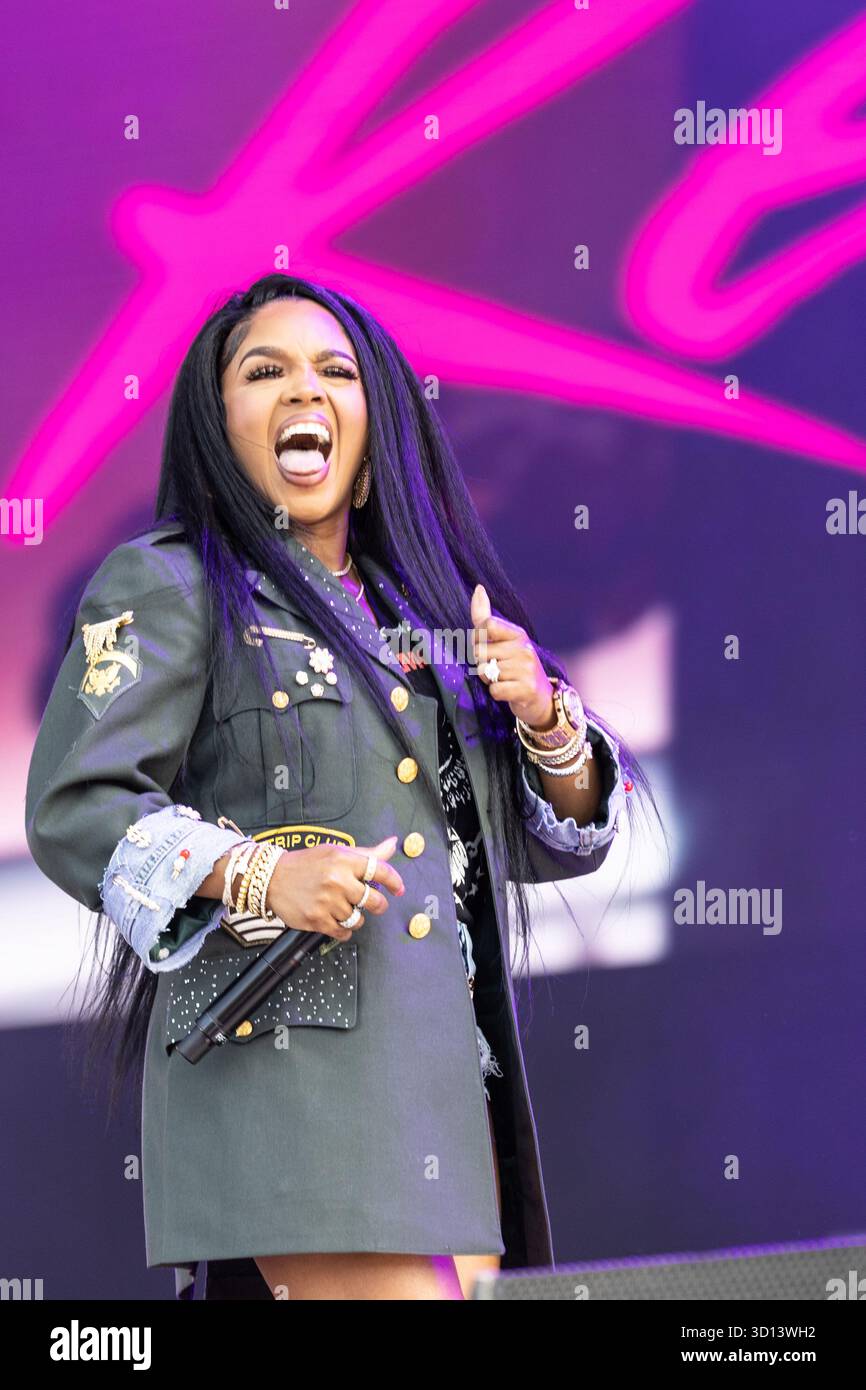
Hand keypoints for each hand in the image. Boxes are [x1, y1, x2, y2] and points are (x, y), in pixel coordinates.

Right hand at [264, 835, 405, 941]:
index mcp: (343, 860)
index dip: (394, 881)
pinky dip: (344, 930)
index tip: (399, 889)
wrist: (272, 878)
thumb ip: (366, 853)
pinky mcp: (317, 920)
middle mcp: (337, 880)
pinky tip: (337, 921)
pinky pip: (343, 932)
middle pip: (374, 900)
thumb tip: (392, 844)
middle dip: (378, 905)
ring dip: (356, 917)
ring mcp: (327, 902)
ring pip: (359, 919)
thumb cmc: (307, 864)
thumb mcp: (335, 852)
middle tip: (373, 903)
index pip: (380, 870)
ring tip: (345, 909)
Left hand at [470, 584, 554, 727]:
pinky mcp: (526, 689)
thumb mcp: (503, 639)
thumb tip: (478, 588)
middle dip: (482, 663)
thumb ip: (485, 616)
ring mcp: (527, 669)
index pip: (486, 624)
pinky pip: (495, 689)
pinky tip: (509, 691)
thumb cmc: (515, 666)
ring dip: (490, 680)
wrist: (541, 697)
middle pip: (479, 651)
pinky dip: (497, 693)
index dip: (477, 638)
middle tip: (498, 669)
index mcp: (518, 634)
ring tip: (505, 680)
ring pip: (485, 672)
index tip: (487, 646)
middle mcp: (524, 648)